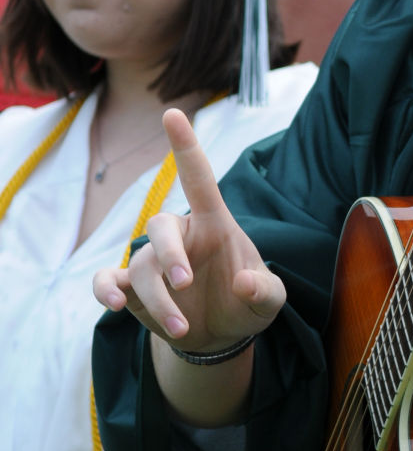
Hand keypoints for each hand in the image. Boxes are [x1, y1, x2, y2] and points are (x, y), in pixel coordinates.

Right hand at [93, 107, 284, 351]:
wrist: (221, 337)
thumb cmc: (247, 303)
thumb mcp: (269, 300)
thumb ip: (264, 291)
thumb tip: (243, 283)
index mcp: (214, 224)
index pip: (198, 179)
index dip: (185, 147)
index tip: (172, 113)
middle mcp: (180, 236)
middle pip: (160, 225)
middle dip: (170, 253)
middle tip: (185, 282)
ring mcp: (153, 261)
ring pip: (141, 266)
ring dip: (157, 297)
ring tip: (182, 328)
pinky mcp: (132, 288)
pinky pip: (107, 279)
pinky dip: (104, 289)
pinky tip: (114, 304)